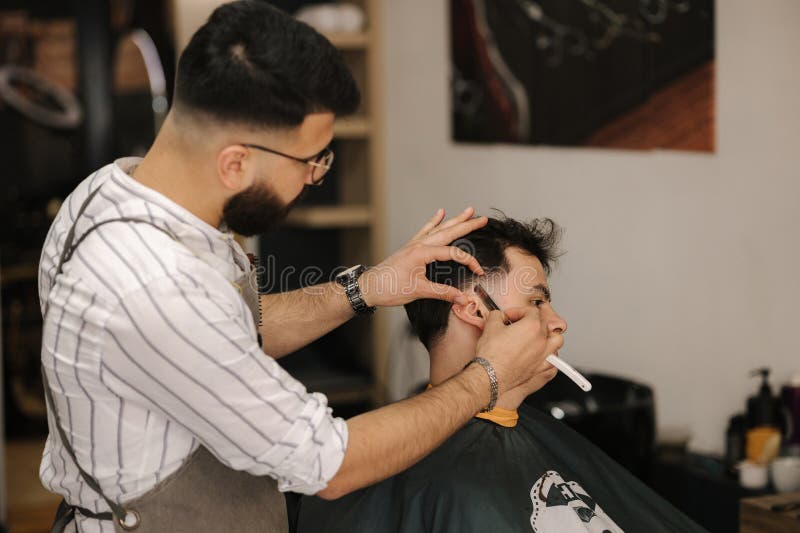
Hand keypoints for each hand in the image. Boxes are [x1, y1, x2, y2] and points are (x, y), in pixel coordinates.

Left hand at [360, 207, 487, 306]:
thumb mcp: (419, 291)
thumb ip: (443, 293)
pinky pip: (425, 230)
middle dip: (467, 224)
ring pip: (439, 228)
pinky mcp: (410, 247)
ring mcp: (414, 244)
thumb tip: (462, 298)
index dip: (468, 261)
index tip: (479, 271)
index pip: (452, 253)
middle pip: (448, 231)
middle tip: (483, 218)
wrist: (369, 287)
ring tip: (468, 210)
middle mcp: (419, 244)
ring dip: (454, 220)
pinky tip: (440, 212)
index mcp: (422, 253)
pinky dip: (433, 221)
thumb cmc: (390, 288)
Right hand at [474, 308, 563, 395]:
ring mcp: (543, 355)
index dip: (517, 311)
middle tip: (517, 324)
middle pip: (544, 323)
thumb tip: (498, 316)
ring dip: (549, 336)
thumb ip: (497, 316)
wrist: (491, 375)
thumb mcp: (490, 326)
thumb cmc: (492, 354)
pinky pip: (552, 361)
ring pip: (557, 341)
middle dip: (530, 321)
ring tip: (538, 336)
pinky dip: (549, 356)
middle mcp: (541, 340)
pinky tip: (540, 355)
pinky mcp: (540, 369)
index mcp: (532, 326)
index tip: (508, 316)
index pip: (530, 311)